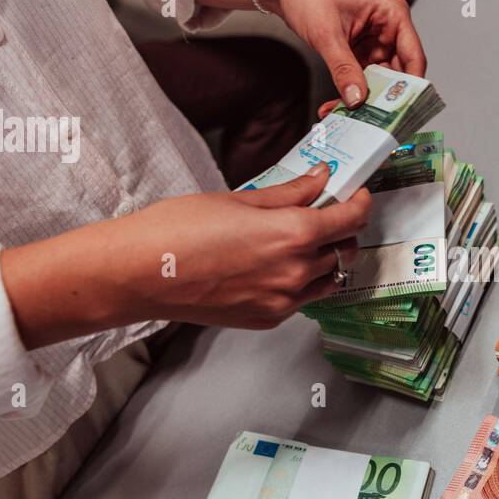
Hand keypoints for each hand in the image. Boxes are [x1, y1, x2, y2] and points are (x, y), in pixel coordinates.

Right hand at [0, 166, 371, 347]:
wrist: (139, 273)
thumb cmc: (176, 230)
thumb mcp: (239, 199)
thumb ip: (288, 193)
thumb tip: (320, 179)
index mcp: (293, 234)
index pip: (351, 219)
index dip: (360, 202)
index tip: (356, 193)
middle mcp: (296, 272)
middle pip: (344, 249)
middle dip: (341, 229)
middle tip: (324, 212)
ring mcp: (284, 301)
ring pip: (329, 278)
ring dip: (326, 258)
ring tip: (300, 240)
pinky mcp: (268, 319)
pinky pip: (302, 300)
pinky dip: (302, 281)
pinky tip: (276, 264)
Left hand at [194, 0, 426, 109]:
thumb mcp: (327, 33)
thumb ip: (344, 69)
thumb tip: (358, 99)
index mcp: (392, 14)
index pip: (414, 57)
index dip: (411, 87)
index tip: (402, 111)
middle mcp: (388, 29)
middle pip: (397, 73)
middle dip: (383, 98)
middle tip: (372, 121)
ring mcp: (373, 41)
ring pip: (377, 80)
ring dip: (363, 99)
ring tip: (346, 116)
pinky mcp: (357, 50)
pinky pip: (360, 78)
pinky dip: (350, 92)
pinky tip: (335, 105)